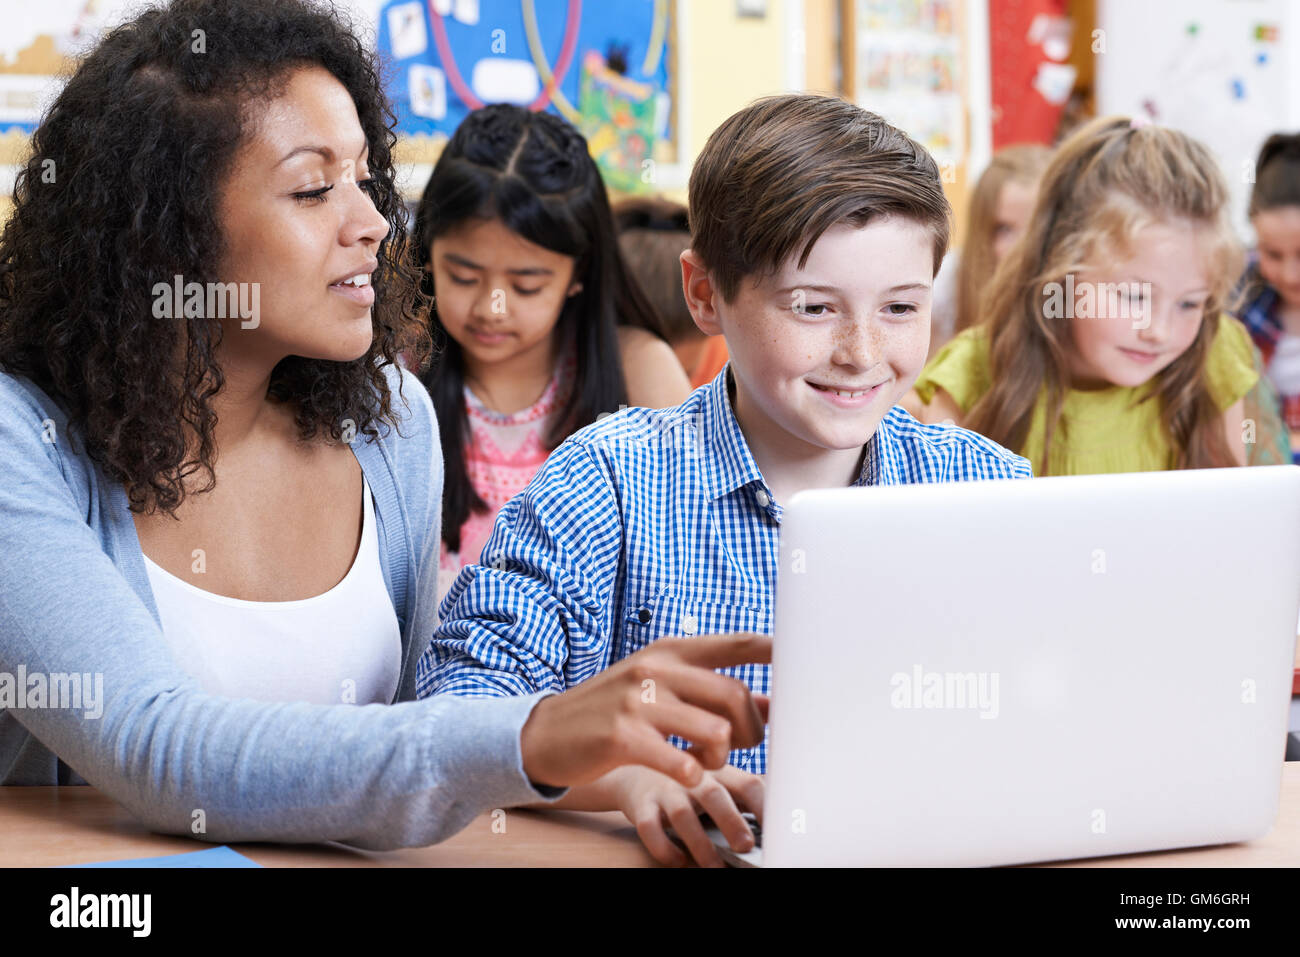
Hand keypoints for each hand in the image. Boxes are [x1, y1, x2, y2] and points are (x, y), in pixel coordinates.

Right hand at [519, 632, 769, 789]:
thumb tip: (770, 704)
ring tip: (705, 760)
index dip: (777, 651)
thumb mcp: (660, 690)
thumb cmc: (613, 712)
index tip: (806, 661)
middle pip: (735, 695)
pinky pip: (681, 761)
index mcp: (670, 651)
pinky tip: (684, 773)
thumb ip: (710, 693)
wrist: (546, 733)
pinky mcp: (622, 736)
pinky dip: (693, 774)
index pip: (737, 644)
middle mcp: (657, 668)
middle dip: (751, 730)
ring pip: (715, 730)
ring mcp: (638, 700)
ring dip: (720, 755)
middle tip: (740, 747)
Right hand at [610, 763, 763, 866]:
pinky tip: (678, 861)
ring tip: (715, 867)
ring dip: (700, 844)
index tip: (778, 830)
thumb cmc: (687, 782)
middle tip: (746, 846)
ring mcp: (665, 789)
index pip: (747, 783)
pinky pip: (650, 827)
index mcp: (718, 770)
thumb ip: (740, 797)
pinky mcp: (641, 805)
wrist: (635, 771)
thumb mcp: (714, 781)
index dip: (763, 806)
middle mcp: (692, 776)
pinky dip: (664, 848)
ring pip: (683, 814)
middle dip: (731, 821)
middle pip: (714, 795)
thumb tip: (776, 827)